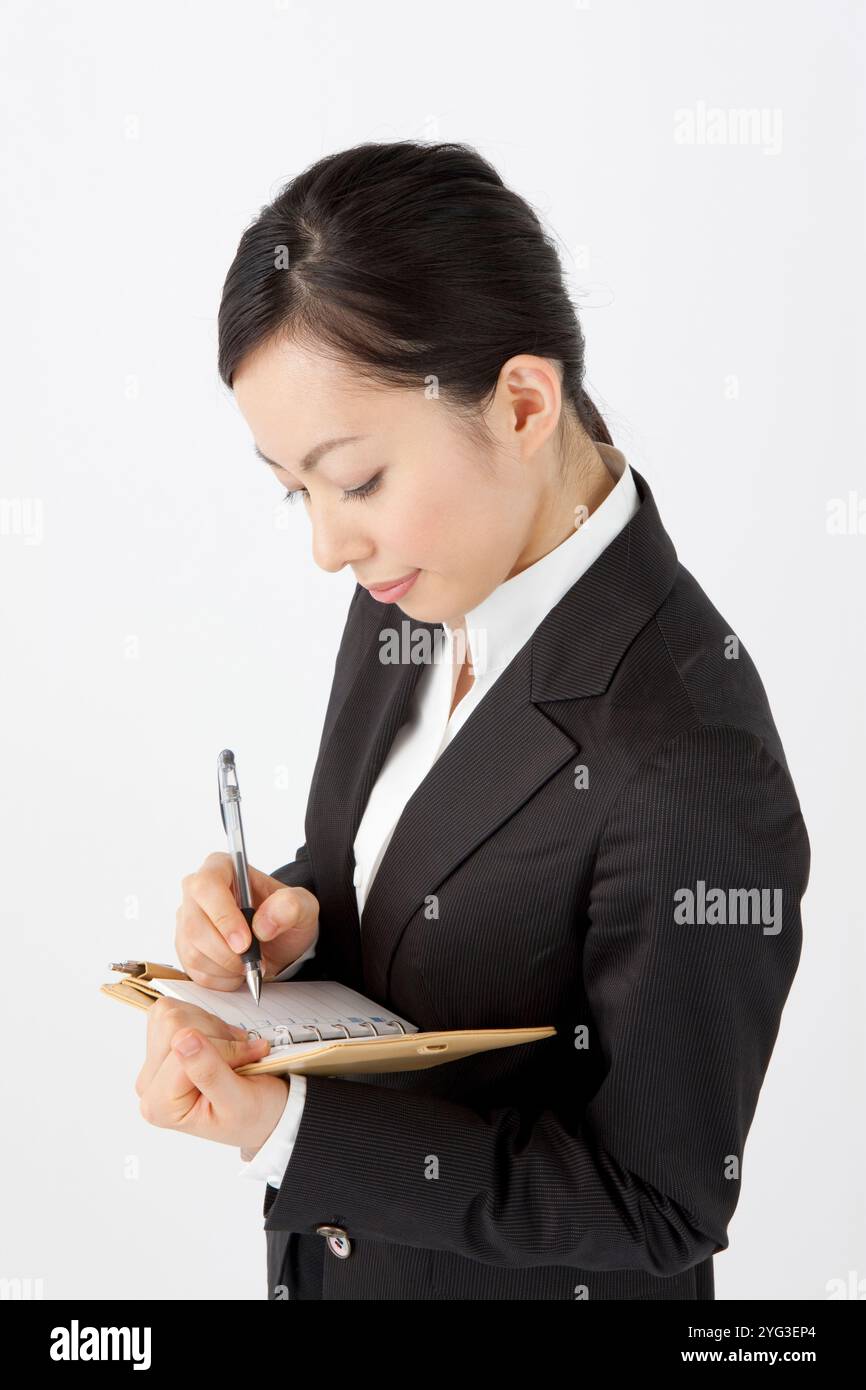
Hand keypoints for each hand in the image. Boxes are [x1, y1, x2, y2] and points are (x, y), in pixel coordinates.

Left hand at [136, 996, 289, 1153]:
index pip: (180, 1048)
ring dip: (212, 1027)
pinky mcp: (162, 1045)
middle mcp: (150, 1084)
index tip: (245, 1059)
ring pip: (171, 1013)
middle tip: (238, 1057)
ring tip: (231, 1053)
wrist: (265, 1112)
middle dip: (215, 1035)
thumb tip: (183, 1040)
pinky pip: (174, 1010)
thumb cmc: (254, 1115)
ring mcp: (154, 1063)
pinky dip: (205, 1020)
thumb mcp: (238, 1101)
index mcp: (160, 1105)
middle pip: (171, 1025)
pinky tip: (220, 1043)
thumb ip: (209, 1072)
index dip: (221, 1048)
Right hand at [175, 851, 319, 989]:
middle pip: (195, 924)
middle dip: (227, 951)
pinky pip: (193, 970)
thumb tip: (263, 925)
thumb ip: (291, 906)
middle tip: (254, 960)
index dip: (223, 916)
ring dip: (226, 967)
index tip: (245, 942)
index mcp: (221, 867)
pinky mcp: (184, 947)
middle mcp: (196, 890)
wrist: (278, 942)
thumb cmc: (285, 916)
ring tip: (249, 963)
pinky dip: (220, 978)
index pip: (207, 886)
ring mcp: (186, 919)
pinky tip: (237, 970)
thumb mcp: (303, 906)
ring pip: (193, 951)